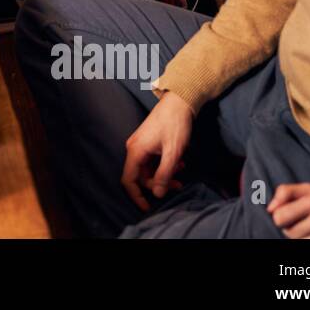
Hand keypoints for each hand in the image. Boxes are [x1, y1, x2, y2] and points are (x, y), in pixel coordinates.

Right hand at [121, 91, 192, 210]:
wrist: (178, 102)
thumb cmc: (175, 125)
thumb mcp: (172, 153)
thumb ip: (164, 174)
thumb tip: (157, 194)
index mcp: (136, 151)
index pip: (129, 180)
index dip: (136, 196)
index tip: (148, 208)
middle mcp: (134, 148)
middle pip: (140, 176)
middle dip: (158, 184)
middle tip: (178, 184)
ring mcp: (140, 144)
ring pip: (148, 169)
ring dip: (164, 174)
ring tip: (181, 170)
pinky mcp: (147, 142)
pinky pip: (152, 160)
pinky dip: (164, 165)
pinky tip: (178, 162)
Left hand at [268, 183, 309, 237]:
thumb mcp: (307, 188)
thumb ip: (285, 192)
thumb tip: (270, 209)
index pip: (279, 216)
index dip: (278, 215)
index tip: (285, 213)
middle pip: (289, 232)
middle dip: (289, 227)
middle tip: (298, 221)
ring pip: (300, 242)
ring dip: (300, 236)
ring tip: (308, 227)